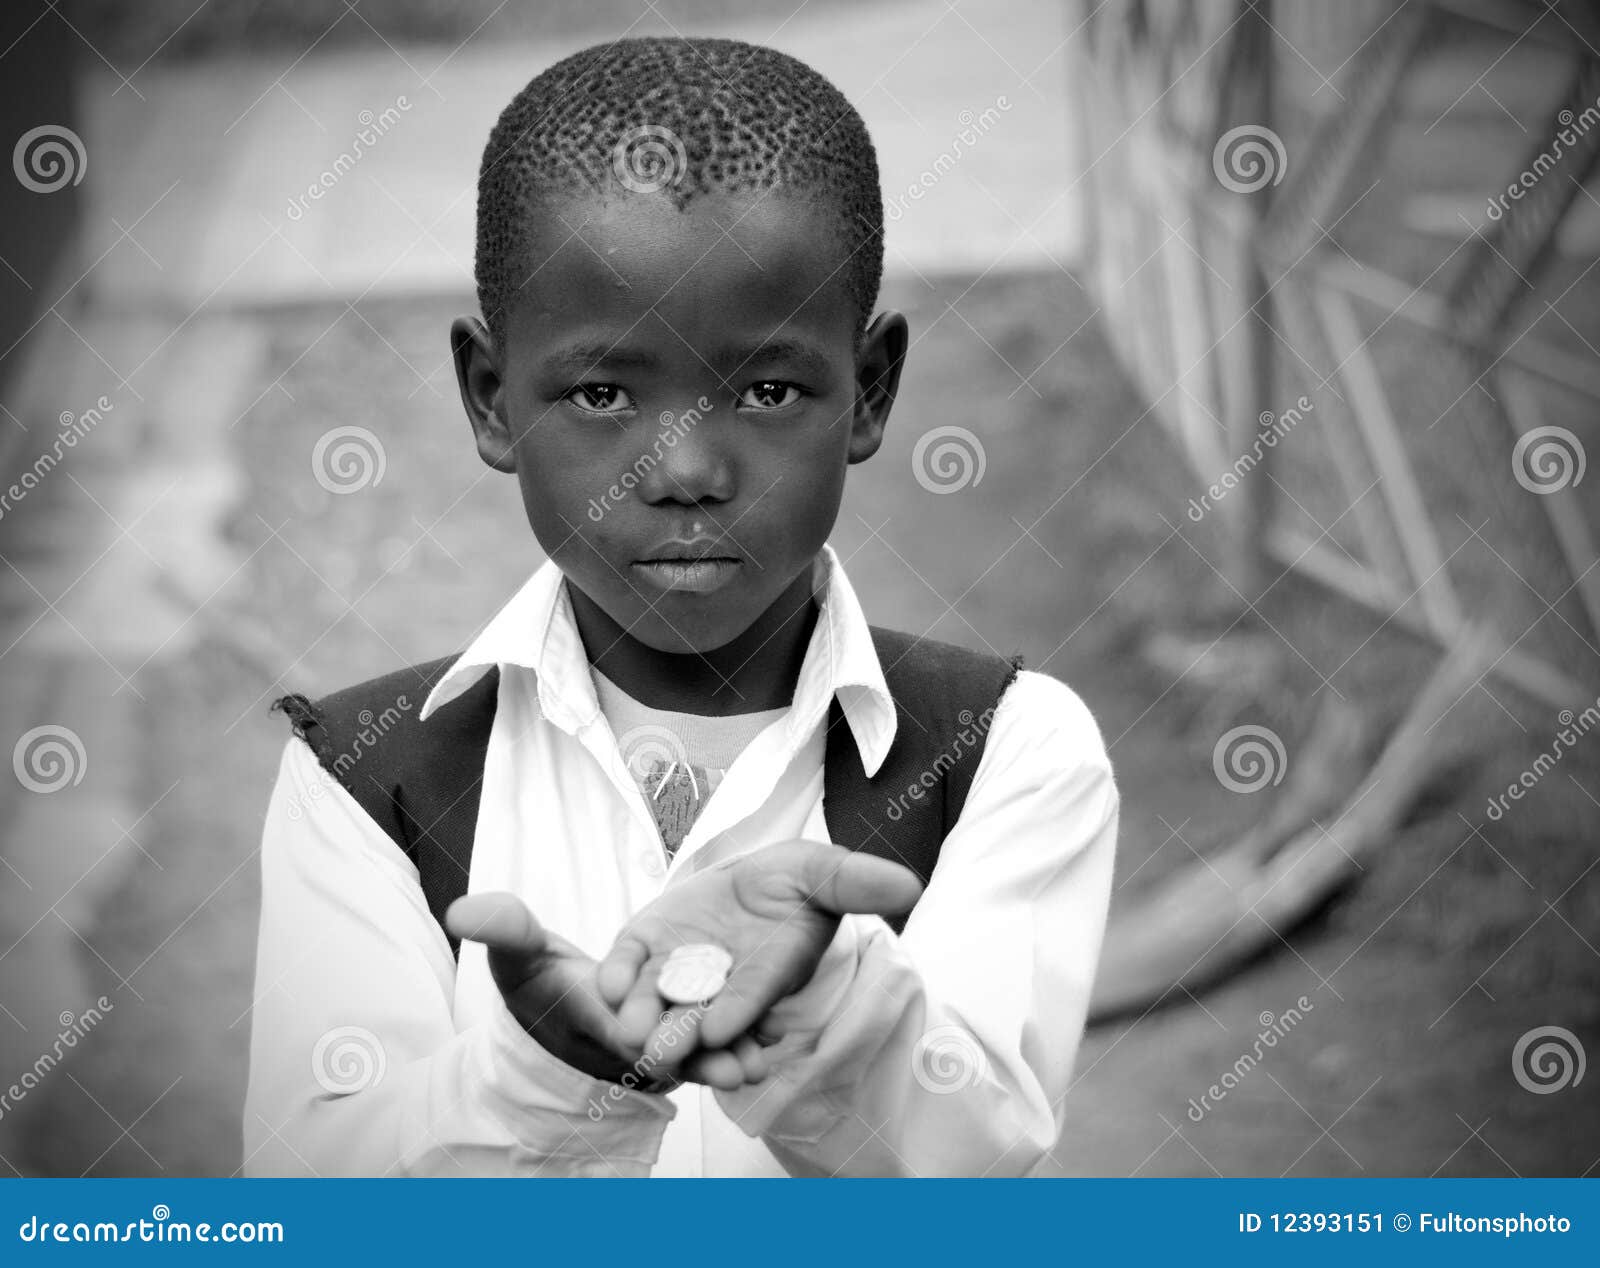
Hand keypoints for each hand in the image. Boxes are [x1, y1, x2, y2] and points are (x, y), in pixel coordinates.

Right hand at [445, 893, 771, 1090]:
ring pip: (695, 1052)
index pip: (610, 1027)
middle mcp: (627, 1040)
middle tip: (731, 1069)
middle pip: (663, 1050)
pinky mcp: (683, 1035)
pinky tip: (774, 1036)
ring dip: (725, 1059)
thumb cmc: (537, 983)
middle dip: (695, 1060)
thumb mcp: (519, 952)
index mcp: (588, 1018)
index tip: (653, 1041)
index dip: (632, 1033)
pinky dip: (738, 1041)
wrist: (562, 1011)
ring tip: (759, 1064)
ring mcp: (658, 1043)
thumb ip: (503, 929)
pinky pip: (713, 1040)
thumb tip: (459, 910)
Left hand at [595, 840, 922, 1072]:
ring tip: (631, 1036)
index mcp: (766, 975)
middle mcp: (719, 988)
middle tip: (664, 1054)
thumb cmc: (789, 886)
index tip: (723, 1028)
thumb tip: (910, 887)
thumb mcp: (823, 873)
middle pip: (701, 1020)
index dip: (742, 1012)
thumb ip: (857, 882)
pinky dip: (617, 977)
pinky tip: (606, 983)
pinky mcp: (642, 951)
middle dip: (685, 1039)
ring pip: (659, 1007)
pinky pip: (626, 969)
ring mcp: (676, 973)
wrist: (741, 879)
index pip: (754, 998)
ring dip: (645, 1024)